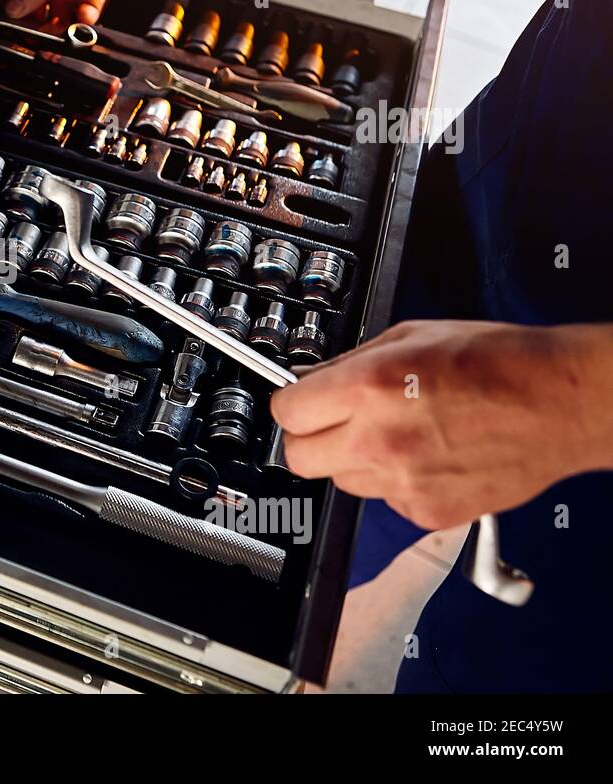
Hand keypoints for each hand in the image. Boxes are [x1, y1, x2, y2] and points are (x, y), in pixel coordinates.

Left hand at [270, 321, 610, 529]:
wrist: (560, 404)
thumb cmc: (497, 362)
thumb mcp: (409, 336)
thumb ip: (350, 362)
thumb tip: (312, 379)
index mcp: (367, 388)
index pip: (287, 411)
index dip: (292, 403)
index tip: (301, 401)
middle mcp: (378, 439)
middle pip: (298, 457)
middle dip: (309, 438)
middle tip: (333, 422)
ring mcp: (402, 482)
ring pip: (341, 481)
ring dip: (354, 460)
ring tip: (396, 434)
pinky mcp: (427, 512)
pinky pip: (384, 501)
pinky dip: (395, 483)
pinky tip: (426, 455)